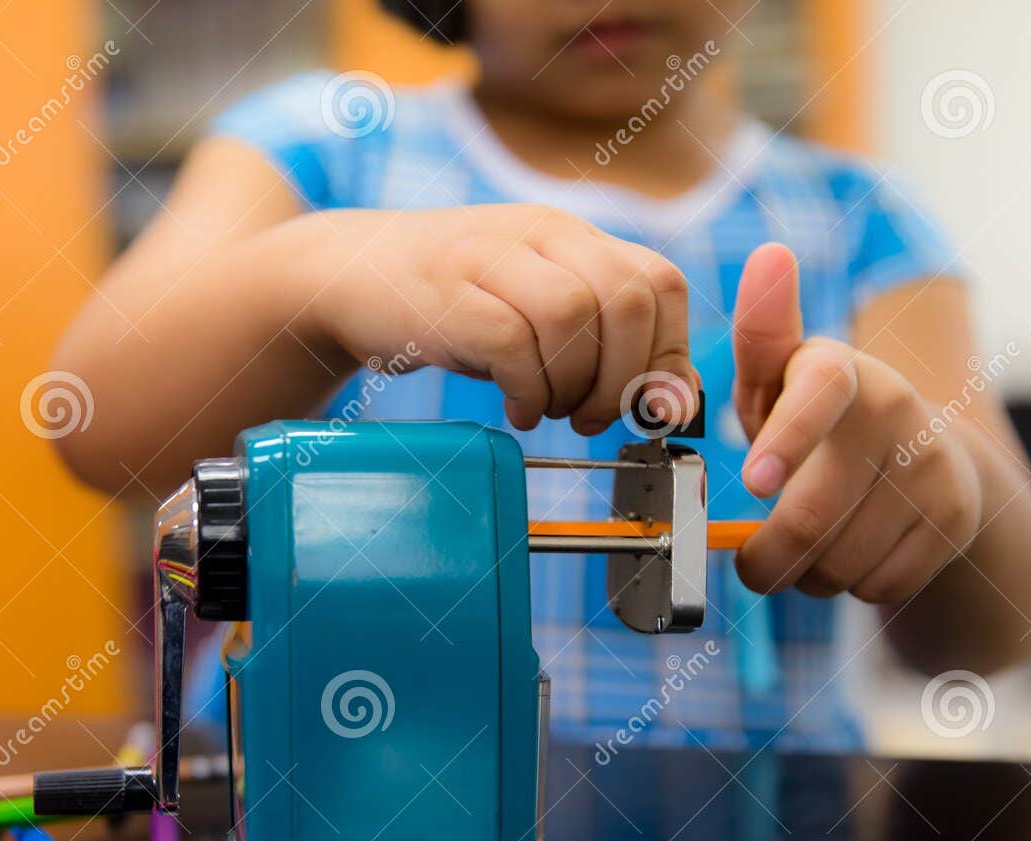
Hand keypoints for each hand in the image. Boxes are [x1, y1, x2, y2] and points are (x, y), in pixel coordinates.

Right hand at [303, 205, 698, 432]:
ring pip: (574, 317)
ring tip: (549, 409)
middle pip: (628, 299)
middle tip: (593, 416)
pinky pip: (513, 344)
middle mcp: (540, 233)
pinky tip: (516, 406)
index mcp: (574, 236)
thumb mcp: (541, 312)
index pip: (662, 283)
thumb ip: (609, 344)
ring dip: (573, 386)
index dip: (667, 353)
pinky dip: (526, 391)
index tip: (642, 402)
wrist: (352, 275)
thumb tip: (678, 402)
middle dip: (623, 379)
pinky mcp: (447, 294)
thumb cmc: (459, 306)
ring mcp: (490, 257)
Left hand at [731, 244, 982, 603]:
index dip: (787, 438)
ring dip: (807, 574)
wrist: (928, 455)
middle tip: (754, 559)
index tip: (755, 481)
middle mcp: (896, 409)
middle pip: (810, 516)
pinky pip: (876, 585)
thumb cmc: (821, 417)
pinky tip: (857, 551)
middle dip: (765, 558)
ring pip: (838, 563)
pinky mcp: (955, 519)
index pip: (822, 390)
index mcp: (840, 370)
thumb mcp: (781, 377)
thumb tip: (769, 254)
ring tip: (812, 544)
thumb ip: (762, 333)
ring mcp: (932, 467)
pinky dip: (851, 586)